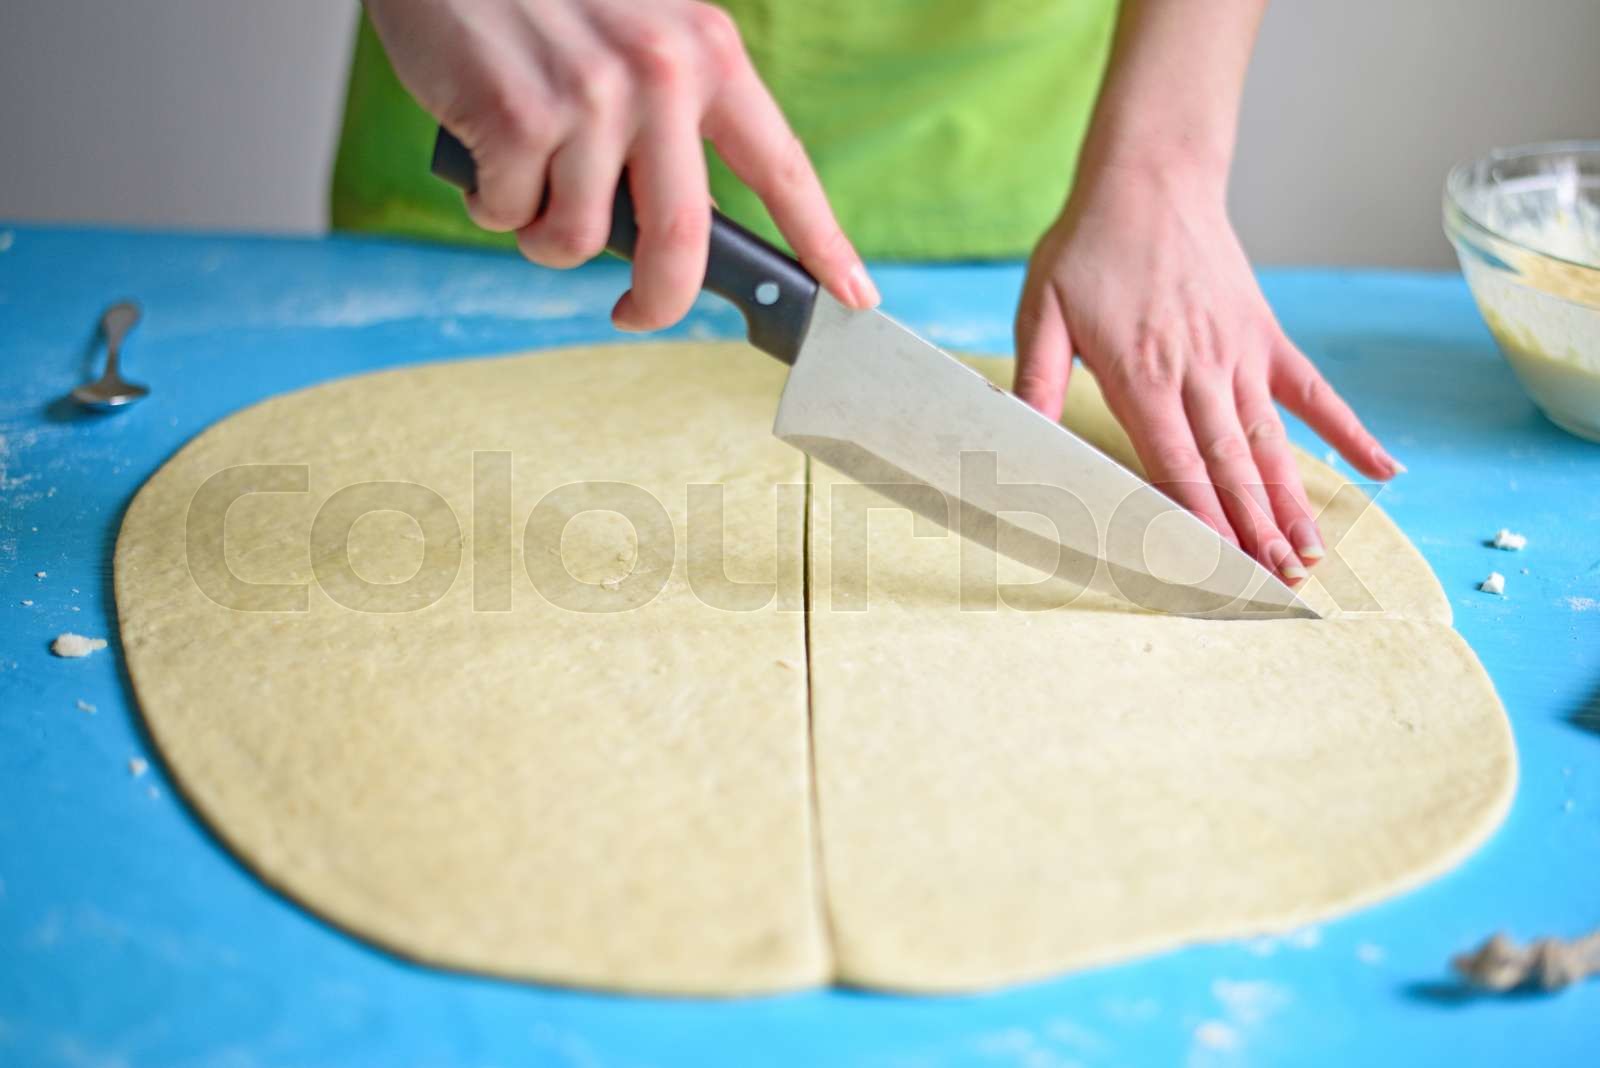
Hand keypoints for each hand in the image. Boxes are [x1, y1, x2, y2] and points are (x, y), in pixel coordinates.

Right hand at [365, 0, 878, 329]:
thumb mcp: (637, 34)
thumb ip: (672, 119)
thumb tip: (682, 230)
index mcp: (707, 51)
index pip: (781, 166)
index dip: (822, 241)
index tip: (852, 295)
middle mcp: (661, 73)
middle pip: (683, 244)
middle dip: (658, 303)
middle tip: (635, 312)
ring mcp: (590, 96)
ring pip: (579, 240)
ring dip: (543, 235)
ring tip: (523, 174)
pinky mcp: (518, 115)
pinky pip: (511, 216)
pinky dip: (490, 203)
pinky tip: (482, 148)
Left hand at [1013, 163, 1402, 582]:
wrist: (1149, 177)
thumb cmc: (1087, 247)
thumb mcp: (1042, 311)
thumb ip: (1035, 381)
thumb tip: (1014, 436)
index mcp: (1142, 376)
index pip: (1173, 466)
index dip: (1198, 524)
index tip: (1217, 572)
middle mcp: (1199, 373)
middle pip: (1229, 469)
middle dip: (1252, 534)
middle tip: (1275, 587)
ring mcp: (1240, 355)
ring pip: (1271, 444)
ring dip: (1292, 504)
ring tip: (1310, 556)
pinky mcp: (1265, 336)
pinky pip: (1314, 393)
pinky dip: (1349, 432)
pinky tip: (1383, 472)